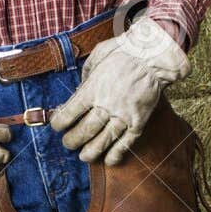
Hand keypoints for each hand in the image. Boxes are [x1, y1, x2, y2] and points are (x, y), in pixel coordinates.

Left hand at [49, 16, 190, 164]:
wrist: (153, 55)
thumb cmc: (123, 51)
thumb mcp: (97, 57)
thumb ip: (87, 76)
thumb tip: (80, 88)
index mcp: (92, 89)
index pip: (69, 113)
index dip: (59, 123)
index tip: (57, 126)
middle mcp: (106, 105)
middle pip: (84, 131)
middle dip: (72, 140)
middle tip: (68, 144)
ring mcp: (123, 114)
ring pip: (104, 141)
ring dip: (91, 152)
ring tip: (84, 157)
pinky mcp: (138, 121)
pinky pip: (126, 142)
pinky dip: (117, 153)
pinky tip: (109, 160)